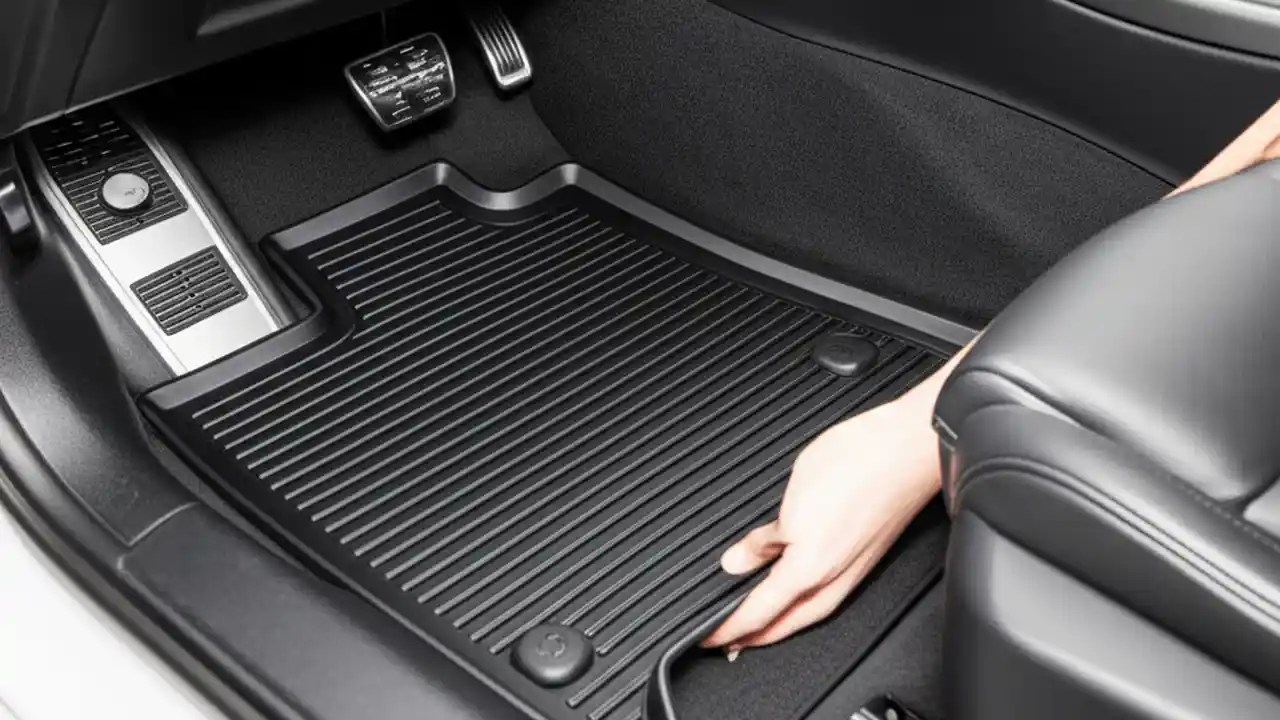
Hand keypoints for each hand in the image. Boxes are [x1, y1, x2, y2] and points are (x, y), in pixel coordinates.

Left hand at [700, 371, 945, 652]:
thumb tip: (738, 561)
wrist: (908, 448)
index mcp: (807, 572)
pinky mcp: (862, 557)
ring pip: (804, 615)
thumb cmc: (859, 467)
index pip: (756, 614)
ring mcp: (850, 573)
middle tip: (723, 640)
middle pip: (782, 626)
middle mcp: (831, 583)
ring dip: (774, 623)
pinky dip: (797, 603)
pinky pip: (821, 596)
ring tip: (752, 625)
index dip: (726, 629)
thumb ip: (764, 539)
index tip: (706, 637)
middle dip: (750, 637)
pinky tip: (791, 591)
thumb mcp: (792, 501)